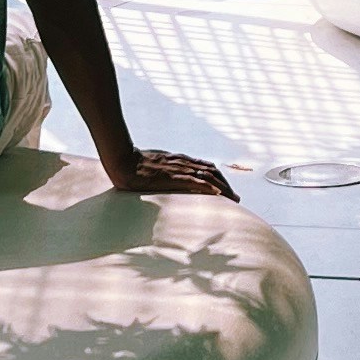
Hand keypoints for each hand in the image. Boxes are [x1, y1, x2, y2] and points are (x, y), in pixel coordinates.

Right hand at [107, 143, 234, 200]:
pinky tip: (216, 193)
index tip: (227, 187)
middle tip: (236, 198)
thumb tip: (168, 177)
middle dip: (226, 184)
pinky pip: (193, 181)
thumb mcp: (155, 164)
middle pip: (211, 171)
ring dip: (222, 187)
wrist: (123, 161)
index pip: (205, 166)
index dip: (218, 176)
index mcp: (178, 160)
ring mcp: (177, 169)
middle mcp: (182, 163)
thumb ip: (165, 169)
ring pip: (206, 176)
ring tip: (232, 199)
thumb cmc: (135, 163)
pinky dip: (207, 186)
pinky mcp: (171, 177)